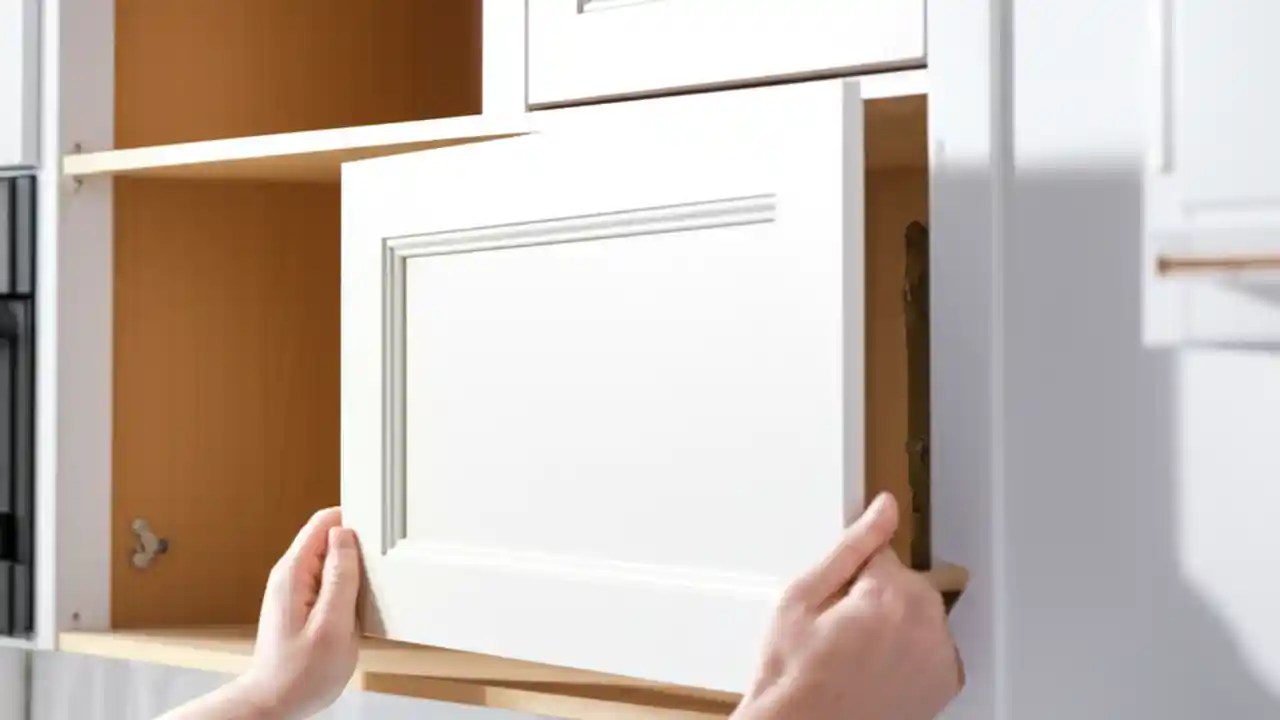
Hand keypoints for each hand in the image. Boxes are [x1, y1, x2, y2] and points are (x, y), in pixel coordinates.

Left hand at [158, 508, 362, 719]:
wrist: (274, 703)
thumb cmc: (302, 673)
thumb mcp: (332, 625)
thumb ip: (340, 577)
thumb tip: (345, 535)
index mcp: (295, 573)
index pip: (324, 521)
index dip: (354, 521)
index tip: (377, 537)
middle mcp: (290, 575)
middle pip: (329, 538)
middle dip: (356, 549)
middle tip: (376, 574)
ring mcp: (294, 589)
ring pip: (331, 560)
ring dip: (353, 572)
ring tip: (367, 595)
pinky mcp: (301, 604)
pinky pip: (329, 582)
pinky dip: (346, 589)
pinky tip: (356, 610)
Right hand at [732, 494, 962, 719]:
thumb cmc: (793, 678)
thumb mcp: (802, 598)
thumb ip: (851, 547)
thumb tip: (883, 509)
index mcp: (890, 595)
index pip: (883, 551)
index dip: (851, 575)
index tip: (836, 601)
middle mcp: (925, 625)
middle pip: (907, 580)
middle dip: (877, 595)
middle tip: (839, 629)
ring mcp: (939, 657)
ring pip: (921, 611)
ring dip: (897, 620)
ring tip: (858, 650)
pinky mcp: (944, 683)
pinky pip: (935, 643)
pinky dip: (914, 648)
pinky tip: (881, 664)